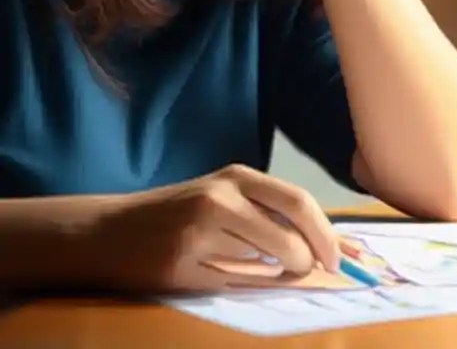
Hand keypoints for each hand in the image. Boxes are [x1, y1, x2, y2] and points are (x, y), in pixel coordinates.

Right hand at [87, 164, 341, 292]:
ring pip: (266, 262)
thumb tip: (328, 245)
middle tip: (316, 272)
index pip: (299, 202)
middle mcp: (220, 198)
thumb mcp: (225, 197)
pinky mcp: (183, 265)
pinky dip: (250, 284)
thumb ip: (270, 213)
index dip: (326, 233)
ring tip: (274, 271)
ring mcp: (200, 232)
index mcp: (237, 178)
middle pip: (289, 236)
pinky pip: (236, 283)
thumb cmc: (180, 214)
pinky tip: (238, 276)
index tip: (340, 257)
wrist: (110, 232)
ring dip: (280, 274)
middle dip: (311, 260)